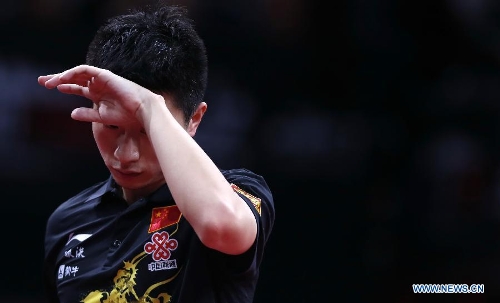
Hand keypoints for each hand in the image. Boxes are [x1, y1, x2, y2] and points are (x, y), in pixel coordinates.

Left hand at [38, 64, 156, 125]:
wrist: (141, 111)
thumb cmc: (126, 116)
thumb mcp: (102, 116)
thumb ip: (87, 114)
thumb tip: (71, 113)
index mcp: (98, 94)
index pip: (77, 87)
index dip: (64, 86)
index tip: (51, 88)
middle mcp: (98, 84)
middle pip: (74, 78)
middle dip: (58, 78)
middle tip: (42, 81)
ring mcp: (101, 79)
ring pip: (77, 73)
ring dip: (62, 76)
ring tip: (49, 82)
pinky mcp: (104, 75)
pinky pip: (84, 70)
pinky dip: (72, 73)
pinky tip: (62, 79)